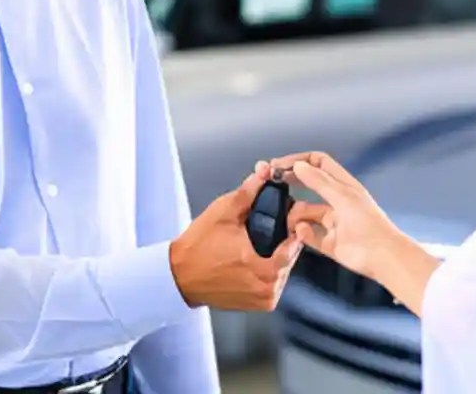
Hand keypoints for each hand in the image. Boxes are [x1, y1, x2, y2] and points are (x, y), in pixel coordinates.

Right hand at [169, 171, 302, 310]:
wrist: (179, 275)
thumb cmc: (199, 246)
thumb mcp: (224, 212)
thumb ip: (249, 191)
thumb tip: (265, 171)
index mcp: (265, 269)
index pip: (296, 244)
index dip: (292, 226)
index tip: (287, 217)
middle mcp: (268, 289)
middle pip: (291, 257)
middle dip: (284, 240)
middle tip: (271, 227)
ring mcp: (264, 300)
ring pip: (283, 270)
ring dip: (277, 255)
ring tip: (262, 242)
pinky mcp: (258, 305)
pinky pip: (273, 282)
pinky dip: (268, 269)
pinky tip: (256, 257)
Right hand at [261, 152, 404, 281]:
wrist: (382, 257)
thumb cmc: (367, 223)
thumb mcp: (342, 197)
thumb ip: (319, 181)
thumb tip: (298, 165)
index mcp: (342, 185)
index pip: (318, 163)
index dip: (299, 160)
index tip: (278, 165)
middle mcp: (336, 200)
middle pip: (308, 185)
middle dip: (291, 183)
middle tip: (270, 184)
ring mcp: (332, 222)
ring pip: (305, 212)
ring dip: (295, 213)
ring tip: (289, 217)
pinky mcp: (328, 242)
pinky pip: (308, 235)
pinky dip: (302, 233)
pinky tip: (301, 232)